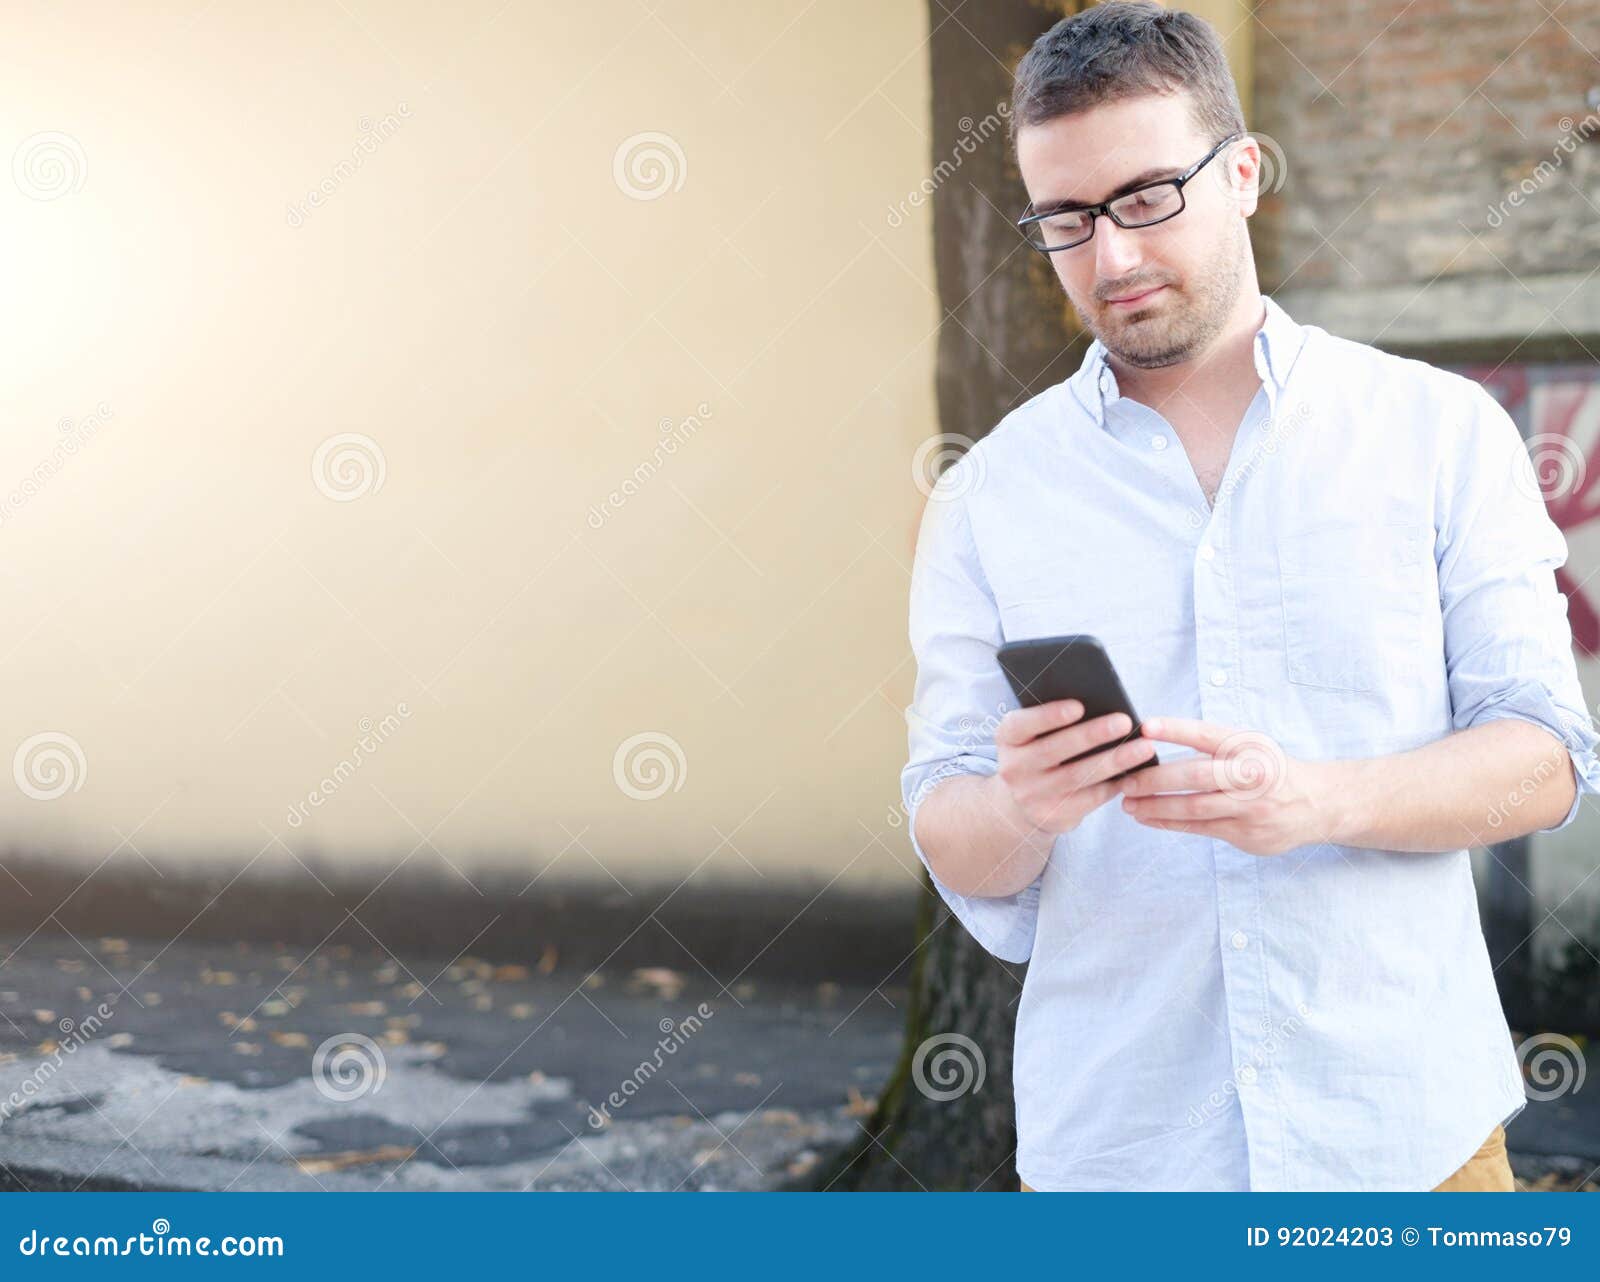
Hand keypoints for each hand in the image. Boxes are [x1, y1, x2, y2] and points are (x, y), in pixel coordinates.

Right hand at [992, 698, 1158, 835]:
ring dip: (1114, 761)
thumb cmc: (1037, 753)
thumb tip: (1101, 704)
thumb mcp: (1032, 736)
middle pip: (1055, 750)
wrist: (1021, 802)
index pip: (1021, 725)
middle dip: (1092, 735)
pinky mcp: (1053, 816)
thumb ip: (1053, 722)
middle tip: (1124, 722)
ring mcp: (1032, 796)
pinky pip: (1089, 799)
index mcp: (1007, 739)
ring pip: (1077, 776)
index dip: (1049, 716)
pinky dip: (1115, 784)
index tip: (1079, 706)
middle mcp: (1014, 768)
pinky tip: (1136, 773)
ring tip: (1144, 747)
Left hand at [1117, 717, 1336, 854]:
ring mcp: (1250, 809)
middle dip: (1155, 779)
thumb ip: (1213, 746)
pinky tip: (1147, 817)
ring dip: (1155, 806)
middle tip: (1125, 779)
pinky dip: (1168, 823)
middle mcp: (1252, 776)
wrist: (1317, 804)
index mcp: (1250, 747)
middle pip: (1196, 776)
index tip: (1145, 727)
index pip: (1207, 735)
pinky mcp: (1246, 834)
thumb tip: (1154, 742)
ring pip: (1194, 808)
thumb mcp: (1251, 746)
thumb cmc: (1270, 768)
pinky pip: (1199, 829)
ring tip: (1128, 803)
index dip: (1175, 730)